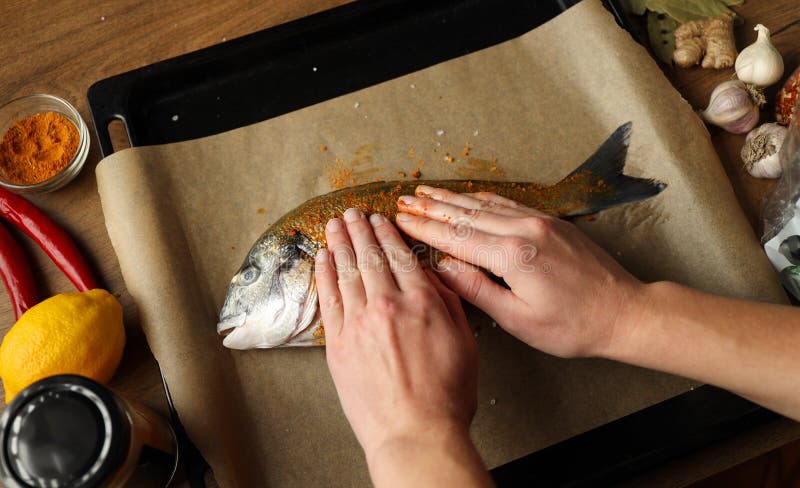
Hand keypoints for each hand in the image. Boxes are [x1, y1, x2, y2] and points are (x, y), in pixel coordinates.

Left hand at [315, 208, 477, 460]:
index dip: (387, 233)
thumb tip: (433, 278)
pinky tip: (323, 259)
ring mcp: (358, 324)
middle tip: (352, 213)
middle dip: (360, 231)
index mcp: (422, 302)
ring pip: (347, 272)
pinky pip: (329, 299)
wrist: (415, 433)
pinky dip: (324, 274)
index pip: (400, 256)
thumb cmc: (446, 396)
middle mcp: (387, 306)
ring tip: (335, 225)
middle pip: (370, 257)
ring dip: (340, 244)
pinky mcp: (338, 344)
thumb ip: (449, 304)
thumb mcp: (464, 343)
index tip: (380, 219)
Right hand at [395, 187, 644, 357]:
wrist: (624, 311)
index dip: (425, 228)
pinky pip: (507, 204)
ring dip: (452, 198)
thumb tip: (443, 267)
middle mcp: (524, 230)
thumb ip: (477, 290)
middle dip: (431, 207)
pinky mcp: (550, 221)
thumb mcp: (518, 319)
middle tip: (403, 200)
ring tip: (425, 191)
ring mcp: (539, 221)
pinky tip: (467, 196)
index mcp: (513, 256)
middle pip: (466, 214)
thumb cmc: (573, 326)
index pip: (456, 238)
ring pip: (485, 204)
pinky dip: (481, 198)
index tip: (400, 220)